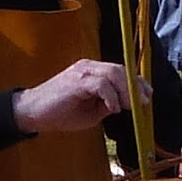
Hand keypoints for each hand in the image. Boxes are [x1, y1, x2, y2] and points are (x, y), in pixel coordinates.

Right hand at [13, 60, 151, 135]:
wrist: (34, 113)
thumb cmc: (60, 113)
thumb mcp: (91, 111)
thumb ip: (107, 104)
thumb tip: (124, 105)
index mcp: (92, 72)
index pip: (120, 71)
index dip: (136, 82)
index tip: (147, 96)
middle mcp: (89, 67)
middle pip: (120, 70)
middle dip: (135, 86)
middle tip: (143, 102)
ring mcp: (82, 72)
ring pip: (113, 74)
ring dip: (125, 92)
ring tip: (129, 107)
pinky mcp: (76, 81)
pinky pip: (101, 84)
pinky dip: (111, 96)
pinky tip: (113, 109)